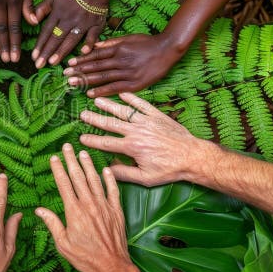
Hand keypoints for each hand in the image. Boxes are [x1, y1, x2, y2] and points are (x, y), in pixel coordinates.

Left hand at [31, 0, 108, 68]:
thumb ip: (41, 9)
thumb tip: (32, 20)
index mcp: (58, 13)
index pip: (47, 31)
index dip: (40, 44)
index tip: (33, 56)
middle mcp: (69, 20)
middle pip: (56, 37)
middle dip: (47, 52)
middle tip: (39, 65)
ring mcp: (83, 23)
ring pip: (71, 39)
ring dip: (62, 51)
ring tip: (53, 62)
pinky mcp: (96, 24)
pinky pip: (93, 35)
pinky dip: (89, 42)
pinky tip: (83, 52)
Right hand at [35, 144, 132, 271]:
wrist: (111, 265)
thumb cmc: (85, 257)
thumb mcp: (63, 244)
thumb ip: (52, 224)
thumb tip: (39, 210)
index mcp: (74, 211)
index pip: (64, 184)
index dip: (58, 169)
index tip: (53, 157)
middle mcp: (89, 204)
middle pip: (78, 177)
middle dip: (71, 160)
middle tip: (66, 146)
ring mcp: (104, 206)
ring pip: (95, 180)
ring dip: (88, 165)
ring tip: (83, 152)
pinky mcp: (116, 211)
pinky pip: (113, 190)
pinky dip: (110, 178)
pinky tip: (106, 169)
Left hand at [63, 33, 185, 96]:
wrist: (168, 49)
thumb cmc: (147, 42)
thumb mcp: (128, 38)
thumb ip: (110, 42)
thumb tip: (94, 44)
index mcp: (118, 48)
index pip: (95, 54)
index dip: (81, 59)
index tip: (69, 63)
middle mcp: (120, 60)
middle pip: (96, 66)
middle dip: (79, 70)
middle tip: (65, 75)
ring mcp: (127, 72)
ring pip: (103, 77)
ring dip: (86, 80)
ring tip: (72, 83)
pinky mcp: (135, 83)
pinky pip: (115, 88)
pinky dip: (102, 91)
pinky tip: (90, 93)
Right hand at [79, 93, 216, 186]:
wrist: (192, 156)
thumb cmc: (169, 170)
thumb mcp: (145, 178)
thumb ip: (124, 173)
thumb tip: (107, 170)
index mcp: (131, 147)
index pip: (106, 143)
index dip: (92, 140)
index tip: (81, 137)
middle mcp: (136, 132)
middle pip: (110, 124)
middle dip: (95, 119)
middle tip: (83, 114)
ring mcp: (146, 122)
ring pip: (123, 111)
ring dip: (109, 105)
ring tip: (97, 100)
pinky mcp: (157, 116)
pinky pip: (142, 104)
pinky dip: (132, 98)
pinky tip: (122, 93)